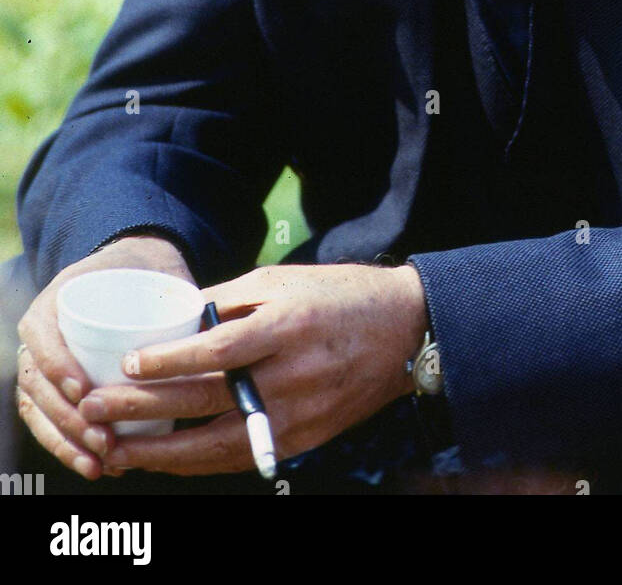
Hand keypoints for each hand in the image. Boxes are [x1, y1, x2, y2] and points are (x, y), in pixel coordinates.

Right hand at [16, 235, 193, 479]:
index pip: (41, 334)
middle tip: (102, 439)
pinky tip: (95, 465)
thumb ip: (175, 294)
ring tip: (99, 462)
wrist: (137, 264)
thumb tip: (206, 330)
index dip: (56, 364)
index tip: (82, 390)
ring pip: (38, 408)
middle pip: (37, 382)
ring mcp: (44, 359)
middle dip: (67, 419)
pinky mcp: (54, 384)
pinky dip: (67, 446)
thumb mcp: (156, 271)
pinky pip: (47, 420)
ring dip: (66, 441)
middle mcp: (43, 330)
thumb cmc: (149, 271)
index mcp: (60, 296)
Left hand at [83, 262, 427, 476]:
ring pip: (220, 444)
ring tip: (116, 450)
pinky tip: (168, 461)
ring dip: (163, 453)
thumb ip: (225, 300)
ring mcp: (300, 413)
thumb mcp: (280, 280)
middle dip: (144, 410)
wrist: (403, 330)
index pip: (218, 350)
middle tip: (95, 409)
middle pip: (207, 400)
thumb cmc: (335, 295)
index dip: (169, 361)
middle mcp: (292, 375)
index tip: (126, 363)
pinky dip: (201, 463)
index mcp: (285, 325)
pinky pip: (243, 456)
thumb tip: (169, 317)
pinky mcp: (305, 438)